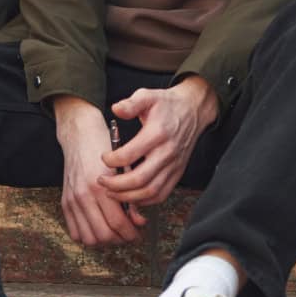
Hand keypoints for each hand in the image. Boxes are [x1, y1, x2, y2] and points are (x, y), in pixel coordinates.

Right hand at [52, 96, 145, 247]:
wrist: (80, 134)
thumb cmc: (104, 148)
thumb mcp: (124, 169)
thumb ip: (131, 197)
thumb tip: (139, 221)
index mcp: (99, 186)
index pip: (117, 223)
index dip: (131, 234)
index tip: (138, 234)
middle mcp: (83, 196)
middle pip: (103, 235)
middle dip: (120, 239)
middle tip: (129, 234)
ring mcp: (72, 200)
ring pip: (89, 238)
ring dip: (104, 240)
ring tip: (115, 232)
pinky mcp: (65, 202)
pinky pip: (75, 231)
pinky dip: (88, 235)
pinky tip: (98, 227)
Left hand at [98, 75, 219, 207]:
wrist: (193, 110)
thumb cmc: (167, 104)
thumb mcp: (148, 95)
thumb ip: (131, 103)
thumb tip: (115, 109)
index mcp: (157, 133)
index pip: (130, 155)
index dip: (112, 161)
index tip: (103, 158)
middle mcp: (167, 152)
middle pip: (139, 179)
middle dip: (116, 185)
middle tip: (102, 182)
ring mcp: (174, 166)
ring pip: (150, 192)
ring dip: (128, 197)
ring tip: (112, 192)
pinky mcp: (177, 173)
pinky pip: (161, 195)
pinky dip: (144, 201)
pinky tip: (130, 196)